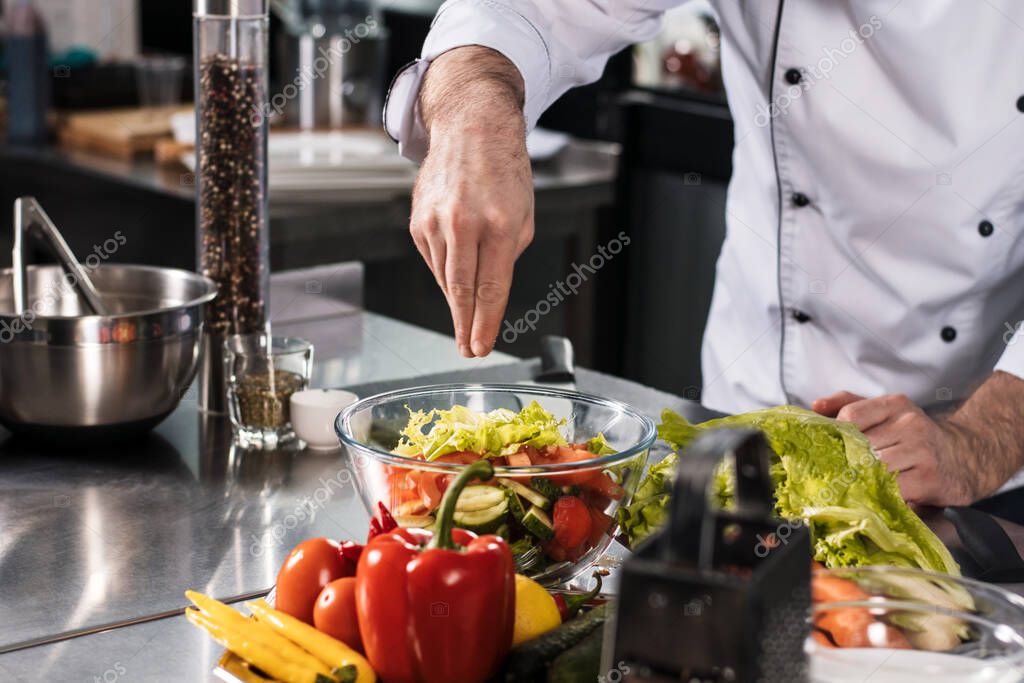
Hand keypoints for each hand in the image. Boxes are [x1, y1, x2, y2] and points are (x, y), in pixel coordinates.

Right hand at [411, 47, 534, 356]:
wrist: (472, 127)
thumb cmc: (504, 172)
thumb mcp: (524, 214)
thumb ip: (508, 255)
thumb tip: (489, 290)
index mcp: (498, 226)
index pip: (491, 289)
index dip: (486, 324)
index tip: (481, 347)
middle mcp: (464, 224)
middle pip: (461, 291)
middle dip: (465, 326)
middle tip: (468, 350)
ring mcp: (436, 222)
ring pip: (445, 278)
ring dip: (457, 299)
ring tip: (466, 312)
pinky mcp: (418, 220)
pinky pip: (432, 259)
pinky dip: (445, 271)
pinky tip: (454, 270)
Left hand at [811, 391, 974, 505]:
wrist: (966, 457)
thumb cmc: (914, 438)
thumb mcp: (886, 413)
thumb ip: (849, 405)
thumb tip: (815, 407)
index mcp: (895, 406)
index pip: (851, 416)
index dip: (836, 435)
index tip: (828, 449)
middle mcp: (910, 425)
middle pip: (860, 446)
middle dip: (844, 462)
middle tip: (833, 474)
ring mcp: (922, 452)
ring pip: (874, 469)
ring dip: (860, 480)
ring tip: (851, 486)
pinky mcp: (930, 479)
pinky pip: (893, 490)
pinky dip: (879, 495)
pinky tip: (875, 496)